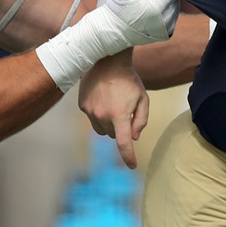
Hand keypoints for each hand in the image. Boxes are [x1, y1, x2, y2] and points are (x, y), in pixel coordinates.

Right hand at [79, 52, 149, 168]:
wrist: (107, 61)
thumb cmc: (129, 80)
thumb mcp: (143, 99)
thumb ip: (141, 120)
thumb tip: (134, 137)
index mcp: (119, 115)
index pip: (123, 143)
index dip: (128, 156)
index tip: (132, 166)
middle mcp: (102, 115)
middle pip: (112, 135)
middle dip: (120, 129)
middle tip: (124, 111)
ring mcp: (90, 111)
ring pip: (101, 130)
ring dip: (108, 124)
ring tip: (113, 104)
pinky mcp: (82, 106)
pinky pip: (92, 119)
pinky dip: (99, 114)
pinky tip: (103, 98)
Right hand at [103, 0, 180, 47]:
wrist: (112, 29)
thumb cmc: (120, 4)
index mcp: (157, 7)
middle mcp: (165, 21)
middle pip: (175, 0)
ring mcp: (166, 30)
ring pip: (175, 9)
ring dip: (165, 5)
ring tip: (147, 7)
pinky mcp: (166, 35)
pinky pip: (172, 18)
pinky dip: (164, 14)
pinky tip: (151, 14)